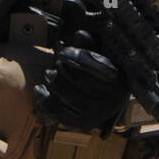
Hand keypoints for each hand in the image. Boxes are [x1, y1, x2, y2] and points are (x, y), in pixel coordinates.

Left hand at [32, 0, 129, 130]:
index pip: (87, 63)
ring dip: (51, 83)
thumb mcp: (102, 58)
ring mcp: (97, 113)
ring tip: (48, 76)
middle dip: (59, 69)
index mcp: (117, 78)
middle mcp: (111, 98)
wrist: (110, 104)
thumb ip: (91, 45)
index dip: (71, 54)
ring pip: (64, 94)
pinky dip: (45, 99)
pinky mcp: (84, 123)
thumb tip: (79, 34)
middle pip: (74, 79)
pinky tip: (40, 91)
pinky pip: (58, 110)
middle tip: (54, 65)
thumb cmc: (104, 75)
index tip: (62, 50)